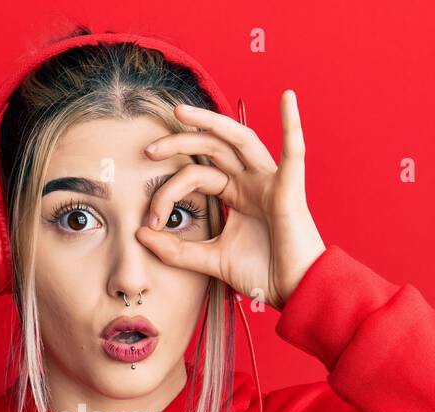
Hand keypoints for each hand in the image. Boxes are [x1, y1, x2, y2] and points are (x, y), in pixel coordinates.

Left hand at [135, 90, 326, 311]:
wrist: (294, 291)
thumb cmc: (262, 274)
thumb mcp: (210, 261)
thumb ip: (176, 250)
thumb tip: (140, 234)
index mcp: (235, 194)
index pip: (194, 176)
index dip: (168, 193)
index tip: (150, 221)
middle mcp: (251, 181)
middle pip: (211, 149)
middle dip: (179, 144)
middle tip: (150, 150)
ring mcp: (270, 181)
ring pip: (238, 140)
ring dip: (210, 122)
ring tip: (181, 112)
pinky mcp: (289, 189)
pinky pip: (294, 151)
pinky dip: (292, 124)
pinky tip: (288, 98)